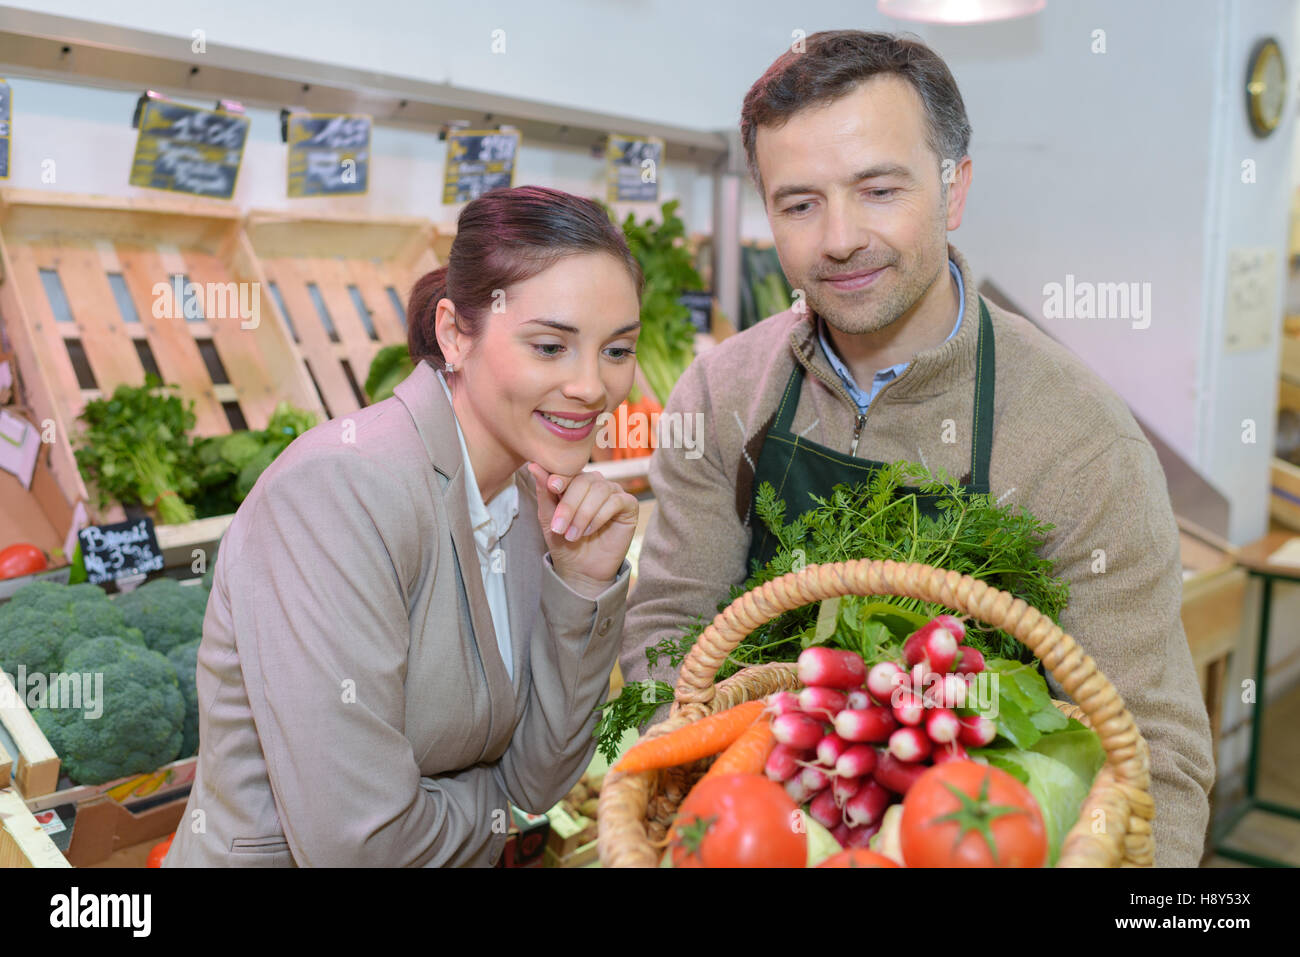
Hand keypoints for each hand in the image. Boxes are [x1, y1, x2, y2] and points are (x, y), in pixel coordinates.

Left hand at [527, 463, 637, 597]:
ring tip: (573, 534)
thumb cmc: (564, 542)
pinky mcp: (629, 505)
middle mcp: (596, 483)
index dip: (562, 477)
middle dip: (570, 505)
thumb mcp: (548, 518)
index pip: (570, 471)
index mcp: (576, 481)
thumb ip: (544, 492)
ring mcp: (614, 492)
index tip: (552, 487)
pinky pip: (616, 501)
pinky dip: (600, 516)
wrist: (581, 569)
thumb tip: (534, 466)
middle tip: (559, 528)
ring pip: (600, 490)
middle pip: (585, 481)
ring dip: (584, 514)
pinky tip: (590, 531)